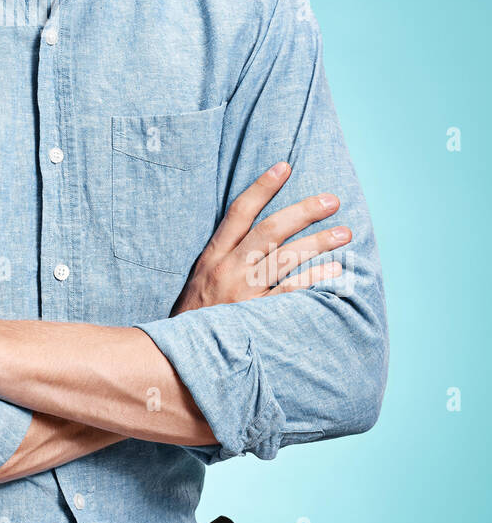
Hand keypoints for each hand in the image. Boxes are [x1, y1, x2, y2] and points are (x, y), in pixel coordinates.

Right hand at [170, 162, 350, 314]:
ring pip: (285, 257)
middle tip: (332, 200)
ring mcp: (242, 293)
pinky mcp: (255, 317)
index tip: (285, 166)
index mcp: (213, 256)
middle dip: (303, 211)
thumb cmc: (194, 318)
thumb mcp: (200, 280)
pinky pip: (290, 293)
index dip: (262, 187)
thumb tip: (258, 238)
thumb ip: (224, 258)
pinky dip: (313, 279)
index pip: (239, 212)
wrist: (176, 356)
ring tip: (344, 233)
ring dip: (318, 242)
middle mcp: (228, 269)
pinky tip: (334, 270)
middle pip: (270, 230)